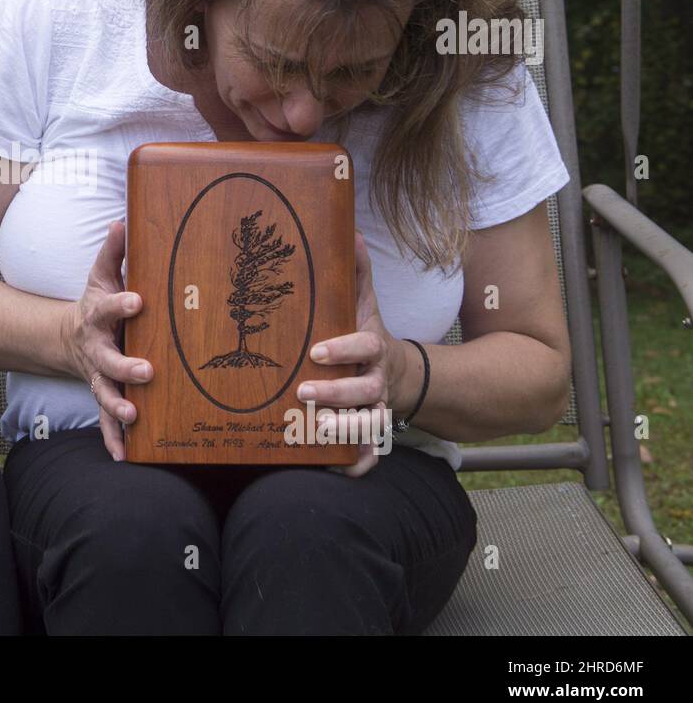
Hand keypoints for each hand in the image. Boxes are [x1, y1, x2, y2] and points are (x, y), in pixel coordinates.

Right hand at [59, 220, 153, 460]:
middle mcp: (96, 349)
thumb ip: (113, 252)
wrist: (70, 338)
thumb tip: (123, 219)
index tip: (137, 299)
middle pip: (108, 359)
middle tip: (147, 371)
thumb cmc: (95, 304)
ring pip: (106, 393)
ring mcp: (98, 375)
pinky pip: (107, 420)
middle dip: (126, 367)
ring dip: (118, 407)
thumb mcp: (99, 276)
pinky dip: (113, 439)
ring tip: (133, 417)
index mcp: (97, 317)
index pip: (108, 308)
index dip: (120, 304)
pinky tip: (125, 457)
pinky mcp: (103, 395)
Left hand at [296, 230, 407, 478]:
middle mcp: (376, 383)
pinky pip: (369, 457)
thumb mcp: (362, 304)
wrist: (398, 374)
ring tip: (316, 432)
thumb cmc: (366, 336)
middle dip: (338, 395)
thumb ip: (356, 272)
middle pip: (365, 392)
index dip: (344, 350)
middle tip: (305, 393)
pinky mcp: (371, 436)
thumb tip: (351, 231)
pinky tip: (336, 471)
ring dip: (346, 431)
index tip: (317, 351)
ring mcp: (376, 410)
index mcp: (373, 349)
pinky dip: (357, 466)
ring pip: (369, 427)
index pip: (364, 348)